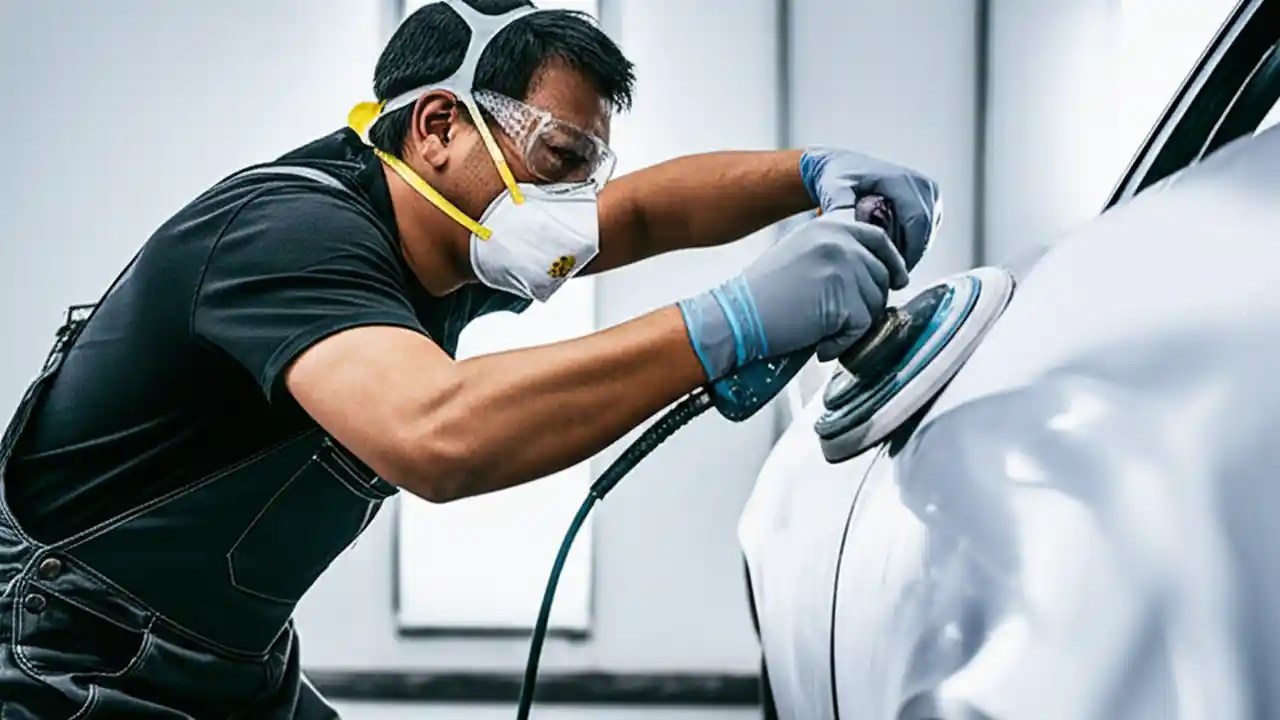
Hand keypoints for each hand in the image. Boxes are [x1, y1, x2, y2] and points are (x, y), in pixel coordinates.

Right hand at [677, 209, 903, 380]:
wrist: (738, 316)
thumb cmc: (763, 292)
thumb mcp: (800, 250)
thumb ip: (835, 249)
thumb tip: (873, 268)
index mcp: (830, 226)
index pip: (878, 238)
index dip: (893, 261)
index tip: (898, 280)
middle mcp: (841, 241)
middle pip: (881, 275)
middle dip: (868, 303)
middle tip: (841, 320)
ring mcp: (845, 269)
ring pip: (875, 304)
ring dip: (853, 325)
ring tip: (821, 330)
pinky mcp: (844, 301)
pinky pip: (862, 328)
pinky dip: (843, 343)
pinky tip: (820, 344)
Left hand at [799, 147, 941, 271]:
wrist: (842, 165)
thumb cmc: (837, 178)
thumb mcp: (834, 189)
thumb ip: (840, 206)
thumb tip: (846, 227)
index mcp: (903, 180)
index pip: (917, 221)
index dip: (908, 250)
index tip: (889, 269)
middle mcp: (921, 184)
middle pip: (926, 230)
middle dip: (910, 255)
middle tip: (888, 274)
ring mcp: (927, 192)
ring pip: (928, 232)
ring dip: (912, 251)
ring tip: (887, 265)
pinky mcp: (928, 200)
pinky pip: (927, 229)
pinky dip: (913, 243)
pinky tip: (892, 253)